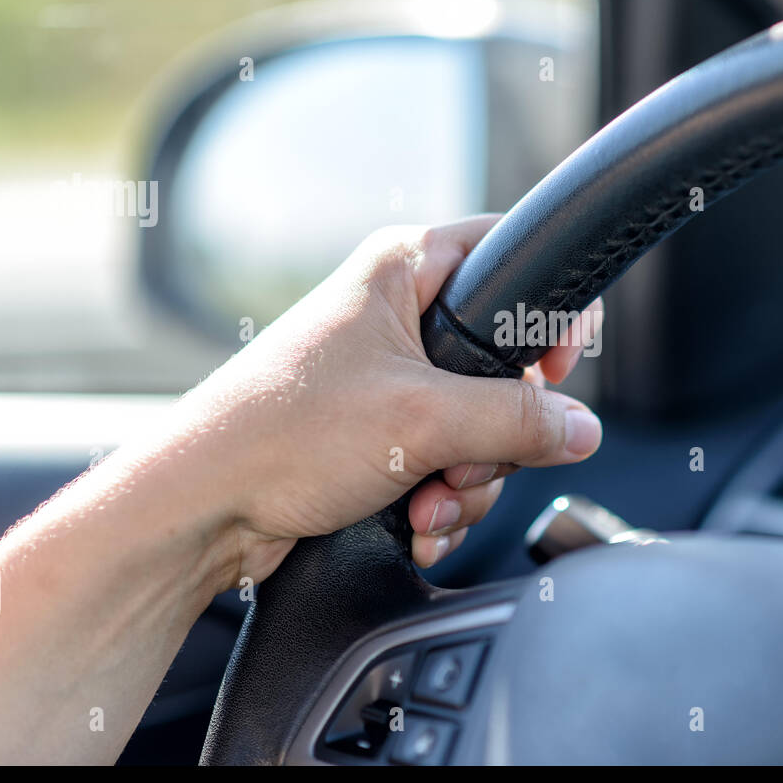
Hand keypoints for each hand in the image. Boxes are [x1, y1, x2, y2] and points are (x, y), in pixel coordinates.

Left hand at [171, 214, 603, 585]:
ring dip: (466, 481)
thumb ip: (517, 421)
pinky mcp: (375, 436)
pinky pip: (444, 463)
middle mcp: (396, 317)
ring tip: (426, 504)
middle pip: (504, 366)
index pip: (513, 258)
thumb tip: (580, 429)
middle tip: (464, 458)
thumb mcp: (423, 420)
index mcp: (404, 270)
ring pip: (478, 427)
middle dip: (495, 436)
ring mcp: (386, 381)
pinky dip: (440, 502)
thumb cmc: (281, 435)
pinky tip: (415, 525)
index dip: (547, 317)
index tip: (553, 372)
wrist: (202, 509)